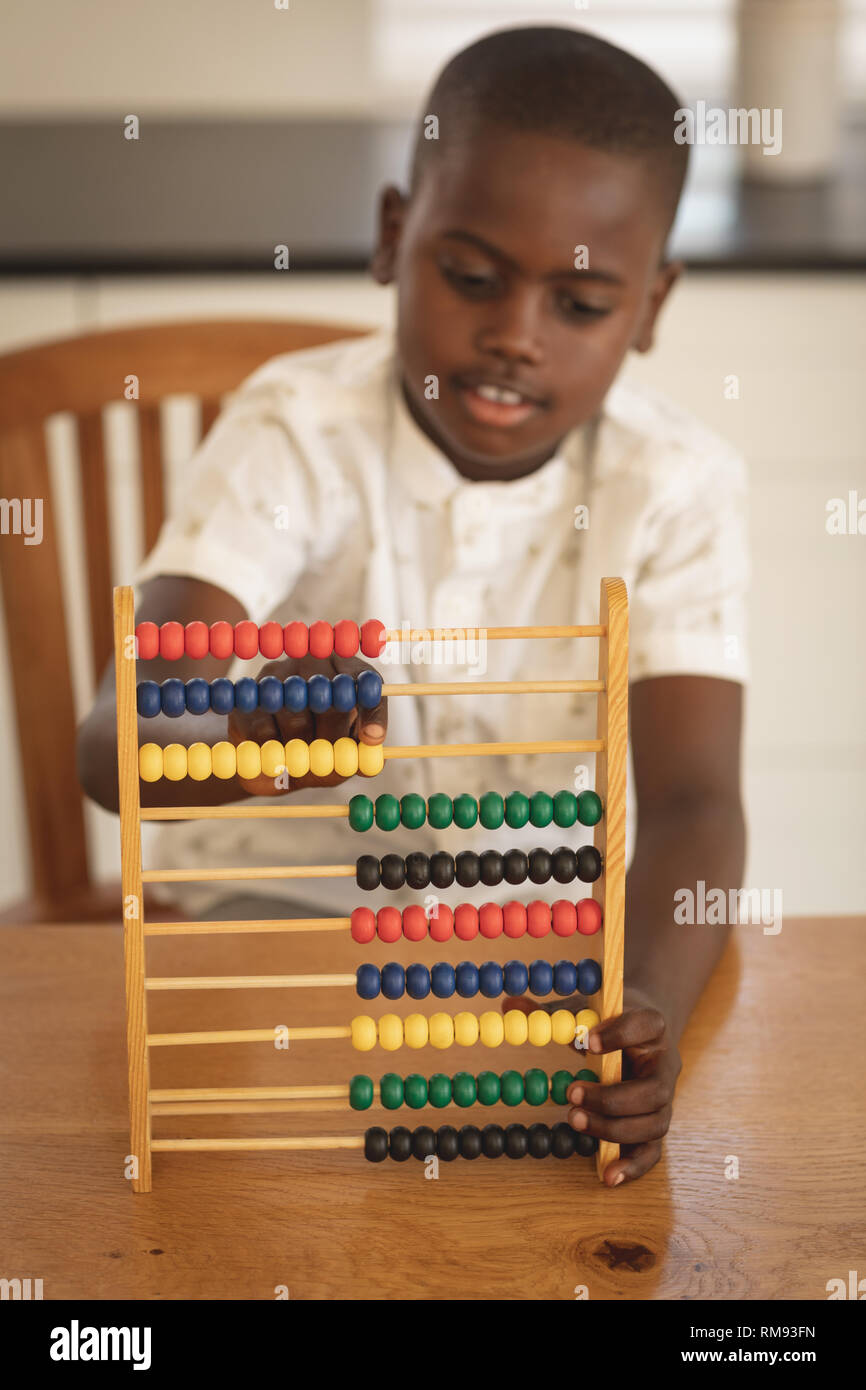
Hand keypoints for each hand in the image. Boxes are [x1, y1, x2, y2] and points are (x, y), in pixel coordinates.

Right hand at [227, 653, 387, 795]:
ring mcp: (279, 673)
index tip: (371, 739)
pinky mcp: (248, 693)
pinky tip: (275, 753)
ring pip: (295, 713)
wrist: (268, 759)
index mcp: (348, 672)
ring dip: (300, 748)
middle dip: (332, 737)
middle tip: (327, 758)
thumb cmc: (316, 753)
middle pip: (330, 697)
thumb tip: (372, 741)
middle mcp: (315, 662)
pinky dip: (272, 751)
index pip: (368, 682)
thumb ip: (359, 753)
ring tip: (300, 758)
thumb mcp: (342, 758)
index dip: (372, 711)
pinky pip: (263, 728)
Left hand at [503, 983, 680, 1185]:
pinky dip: (632, 1166)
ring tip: (573, 1120)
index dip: (620, 1034)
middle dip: (612, 1097)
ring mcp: (664, 1101)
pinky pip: (651, 1152)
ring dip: (613, 1128)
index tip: (586, 1040)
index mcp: (653, 1028)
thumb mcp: (586, 1012)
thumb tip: (509, 1006)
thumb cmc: (607, 1023)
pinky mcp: (655, 1127)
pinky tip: (607, 1176)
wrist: (640, 1038)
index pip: (647, 1025)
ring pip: (654, 1124)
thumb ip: (554, 1014)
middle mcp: (665, 1067)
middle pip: (653, 1090)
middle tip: (571, 1093)